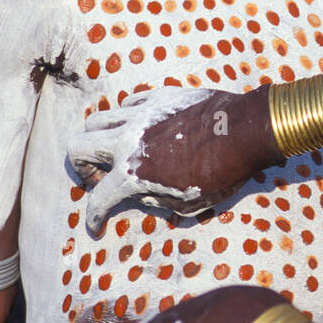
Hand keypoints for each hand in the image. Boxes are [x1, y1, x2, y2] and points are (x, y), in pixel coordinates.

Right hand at [67, 86, 281, 235]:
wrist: (246, 131)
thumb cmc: (222, 173)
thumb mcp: (187, 203)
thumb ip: (155, 199)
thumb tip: (139, 193)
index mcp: (133, 173)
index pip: (98, 200)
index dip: (93, 218)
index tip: (96, 226)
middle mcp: (127, 140)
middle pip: (77, 147)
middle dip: (82, 168)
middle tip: (98, 177)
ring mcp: (141, 114)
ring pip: (97, 119)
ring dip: (98, 139)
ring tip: (115, 150)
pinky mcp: (158, 96)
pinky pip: (128, 103)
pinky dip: (126, 117)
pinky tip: (142, 128)